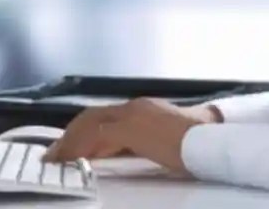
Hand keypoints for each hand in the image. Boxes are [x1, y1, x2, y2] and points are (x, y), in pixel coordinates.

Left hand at [42, 98, 220, 174]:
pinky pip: (99, 137)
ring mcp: (133, 115)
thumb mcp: (165, 140)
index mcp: (143, 109)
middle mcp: (135, 107)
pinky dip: (82, 148)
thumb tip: (124, 153)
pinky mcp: (134, 127)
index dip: (83, 131)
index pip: (104, 116)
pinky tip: (74, 160)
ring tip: (59, 159)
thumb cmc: (197, 144)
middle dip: (71, 134)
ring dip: (71, 142)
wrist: (212, 140)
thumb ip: (143, 142)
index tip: (69, 146)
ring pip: (91, 124)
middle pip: (92, 116)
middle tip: (56, 153)